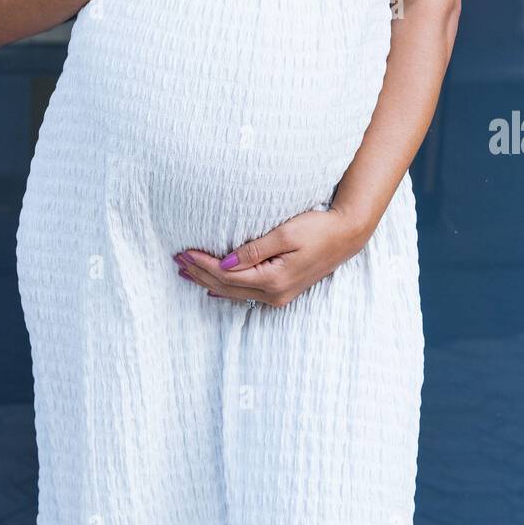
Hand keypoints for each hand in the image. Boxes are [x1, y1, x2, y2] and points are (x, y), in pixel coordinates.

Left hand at [172, 206, 366, 306]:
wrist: (346, 235)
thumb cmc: (318, 228)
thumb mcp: (286, 234)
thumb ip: (254, 250)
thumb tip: (225, 263)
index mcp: (273, 280)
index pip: (226, 275)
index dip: (202, 265)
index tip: (183, 252)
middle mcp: (274, 294)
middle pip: (226, 288)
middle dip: (199, 274)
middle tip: (176, 261)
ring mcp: (278, 296)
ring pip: (234, 293)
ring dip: (208, 282)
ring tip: (186, 273)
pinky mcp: (282, 292)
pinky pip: (246, 294)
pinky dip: (226, 289)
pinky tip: (213, 290)